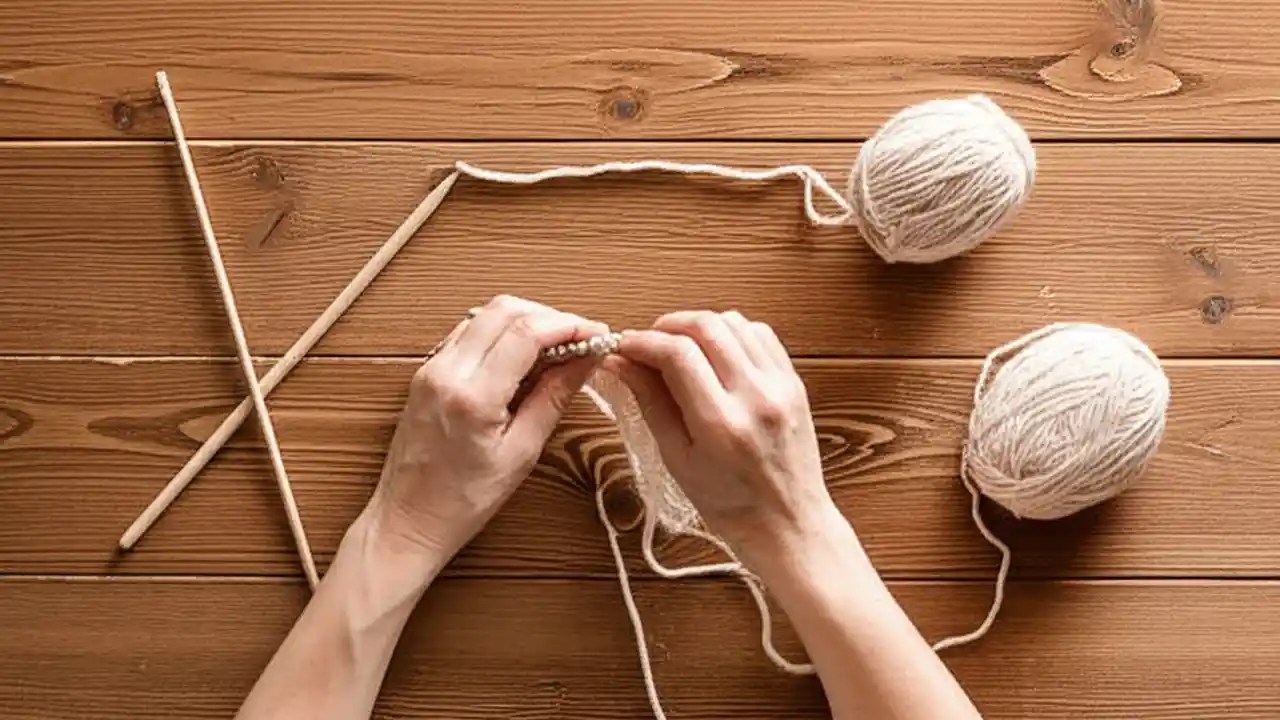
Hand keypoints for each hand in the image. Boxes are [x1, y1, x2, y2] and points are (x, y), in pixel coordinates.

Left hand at [363, 295, 606, 570]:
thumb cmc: (463, 500)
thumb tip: (586, 359)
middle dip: (549, 316)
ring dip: (524, 322)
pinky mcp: (425, 373)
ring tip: (555, 350)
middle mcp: (445, 372)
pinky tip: (521, 360)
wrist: (408, 521)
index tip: (597, 335)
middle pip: (505, 309)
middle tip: (580, 339)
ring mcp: (430, 368)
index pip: (526, 331)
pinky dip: (499, 334)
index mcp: (472, 396)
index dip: (569, 325)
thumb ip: (553, 398)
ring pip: (484, 315)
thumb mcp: (521, 453)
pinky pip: (466, 333)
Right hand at [604, 310, 844, 564]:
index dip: (643, 342)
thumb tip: (620, 362)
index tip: (625, 347)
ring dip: (699, 325)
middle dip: (668, 325)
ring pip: (734, 321)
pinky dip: (731, 332)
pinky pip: (760, 334)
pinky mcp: (794, 382)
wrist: (788, 523)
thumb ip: (649, 403)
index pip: (677, 354)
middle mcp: (756, 397)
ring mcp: (781, 386)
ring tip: (679, 347)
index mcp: (721, 424)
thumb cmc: (730, 503)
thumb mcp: (676, 459)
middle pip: (706, 326)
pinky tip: (715, 352)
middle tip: (648, 344)